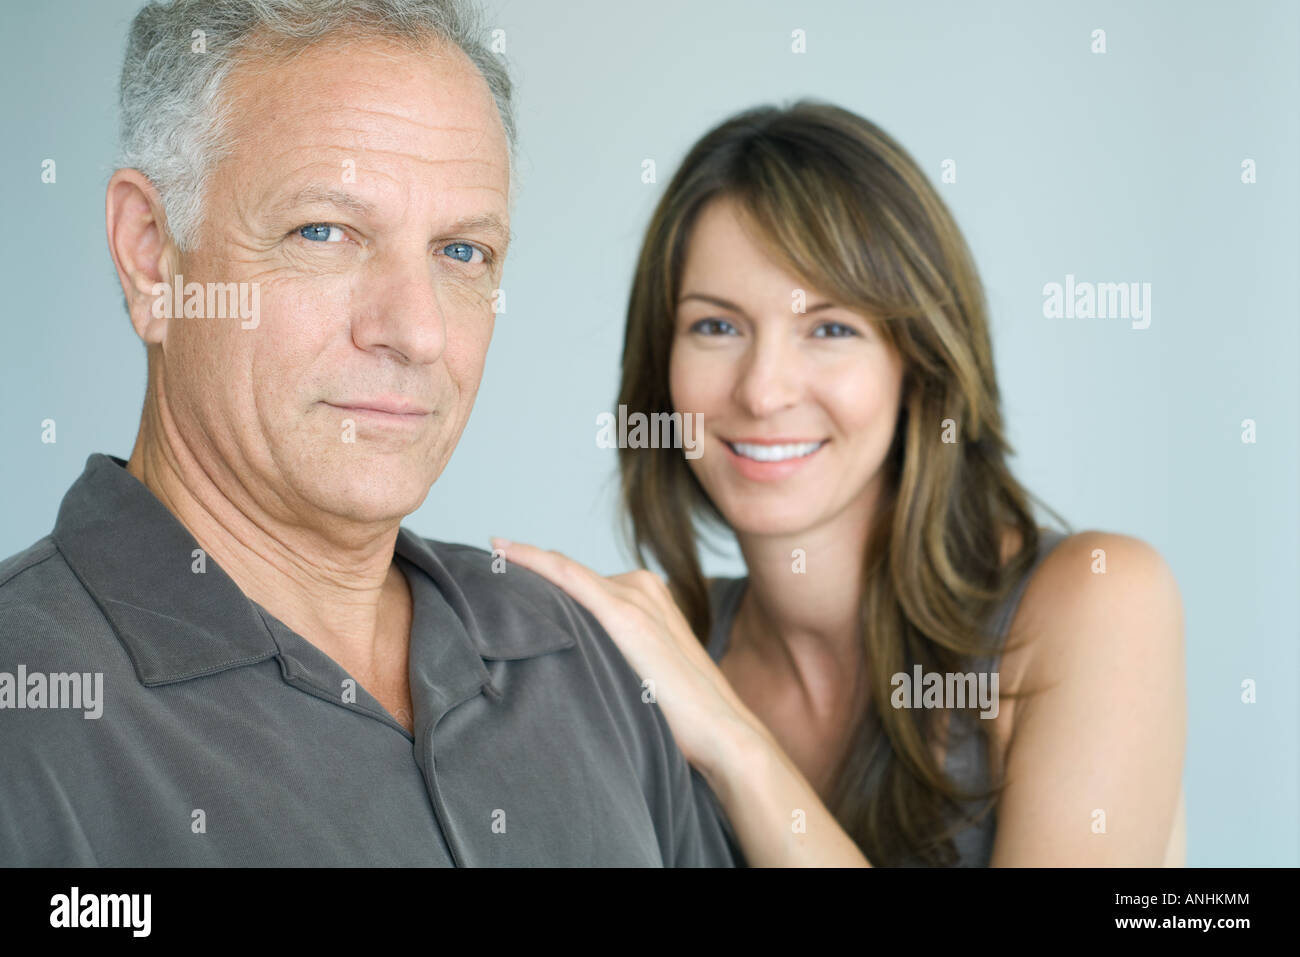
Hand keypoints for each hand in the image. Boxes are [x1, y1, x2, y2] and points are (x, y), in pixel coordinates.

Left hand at [489, 537, 754, 773]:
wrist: (722, 732)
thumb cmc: (682, 718)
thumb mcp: (640, 675)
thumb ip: (612, 656)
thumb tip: (567, 663)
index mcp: (647, 596)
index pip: (580, 580)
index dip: (538, 571)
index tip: (500, 564)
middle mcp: (641, 587)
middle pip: (568, 578)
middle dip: (525, 573)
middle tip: (480, 568)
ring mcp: (635, 597)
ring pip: (563, 573)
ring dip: (522, 567)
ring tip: (484, 562)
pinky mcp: (626, 615)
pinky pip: (567, 575)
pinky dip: (533, 560)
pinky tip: (502, 552)